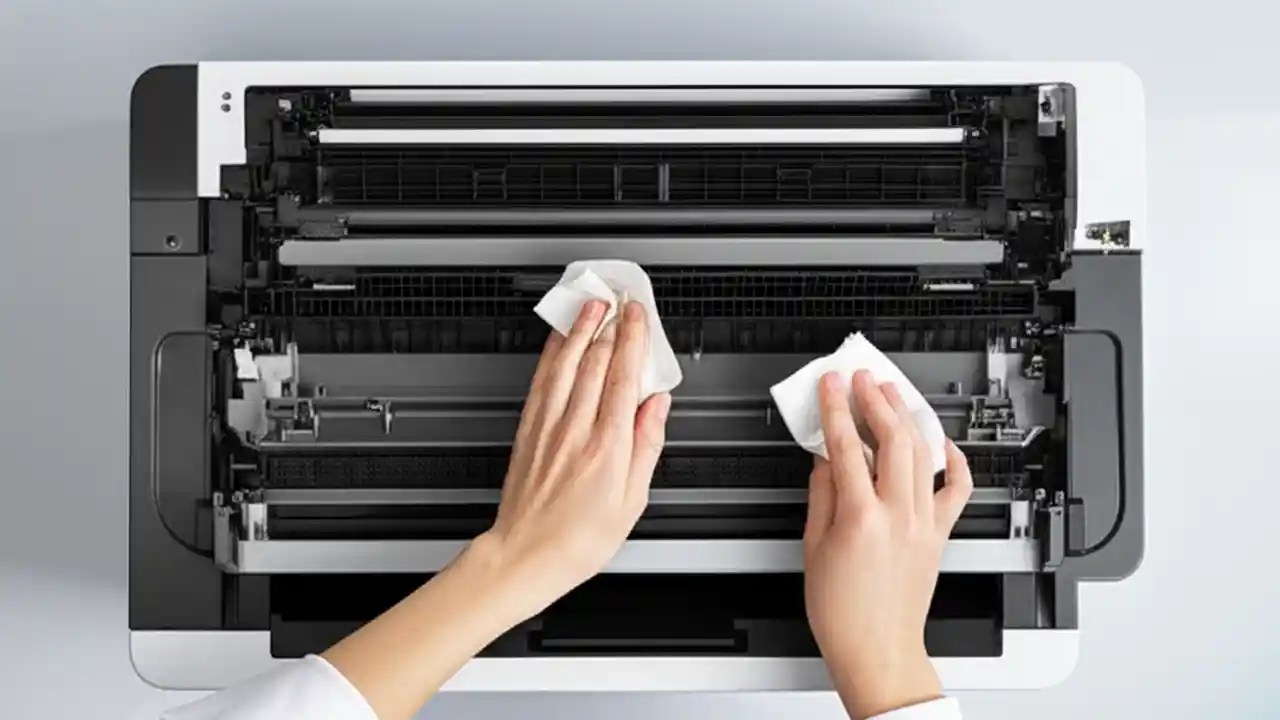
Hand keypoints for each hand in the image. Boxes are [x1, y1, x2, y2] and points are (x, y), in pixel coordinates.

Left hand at [471, 299, 670, 618]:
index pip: (624, 375)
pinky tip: (560, 340)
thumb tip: (657, 406)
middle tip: (620, 300)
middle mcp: (576, 429)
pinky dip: (553, 353)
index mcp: (608, 446)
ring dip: (580, 329)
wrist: (527, 555)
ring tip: (591, 306)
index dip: (633, 338)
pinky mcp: (529, 430)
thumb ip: (647, 444)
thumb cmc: (579, 538)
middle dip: (611, 324)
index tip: (639, 316)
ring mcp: (548, 427)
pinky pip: (542, 380)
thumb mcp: (633, 499)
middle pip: (596, 361)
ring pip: (566, 363)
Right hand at [804, 370, 972, 719]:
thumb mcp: (813, 547)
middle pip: (893, 439)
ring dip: (908, 417)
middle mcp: (898, 515)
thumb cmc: (842, 611)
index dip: (837, 409)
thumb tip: (825, 459)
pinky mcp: (940, 534)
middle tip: (863, 380)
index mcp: (860, 518)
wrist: (877, 647)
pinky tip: (942, 442)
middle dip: (876, 401)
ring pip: (924, 454)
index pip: (848, 446)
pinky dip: (953, 460)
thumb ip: (821, 495)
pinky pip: (956, 489)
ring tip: (893, 395)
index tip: (831, 386)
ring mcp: (924, 523)